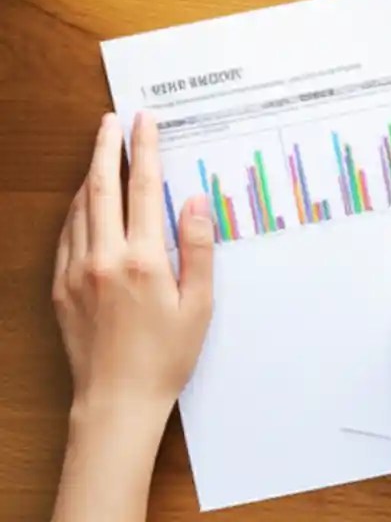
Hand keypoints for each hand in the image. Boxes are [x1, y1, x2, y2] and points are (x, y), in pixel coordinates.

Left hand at [53, 112, 214, 419]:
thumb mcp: (199, 304)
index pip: (144, 189)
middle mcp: (104, 259)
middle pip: (101, 188)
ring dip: (89, 175)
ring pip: (78, 208)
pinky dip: (75, 210)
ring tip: (100, 153)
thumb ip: (198, 248)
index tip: (144, 123)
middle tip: (112, 121)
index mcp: (143, 260)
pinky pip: (66, 235)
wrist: (116, 400)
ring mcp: (76, 272)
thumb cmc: (166, 357)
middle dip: (106, 148)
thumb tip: (195, 202)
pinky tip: (84, 204)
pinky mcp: (60, 288)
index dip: (144, 151)